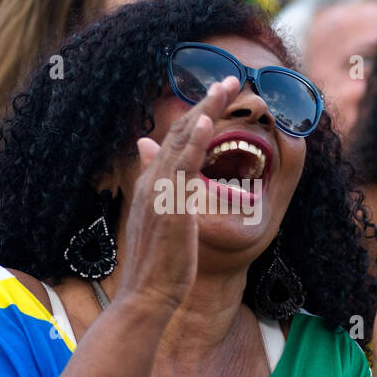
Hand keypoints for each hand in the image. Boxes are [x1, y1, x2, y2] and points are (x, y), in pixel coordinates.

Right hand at [113, 77, 242, 317]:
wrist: (146, 296)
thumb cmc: (157, 266)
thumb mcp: (157, 221)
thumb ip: (156, 188)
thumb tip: (148, 151)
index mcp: (151, 185)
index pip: (175, 140)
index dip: (197, 116)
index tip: (217, 96)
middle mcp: (153, 181)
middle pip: (180, 131)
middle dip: (207, 103)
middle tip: (230, 80)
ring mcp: (159, 192)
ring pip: (183, 140)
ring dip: (206, 110)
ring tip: (227, 87)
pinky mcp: (170, 205)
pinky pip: (183, 167)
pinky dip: (194, 141)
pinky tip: (207, 121)